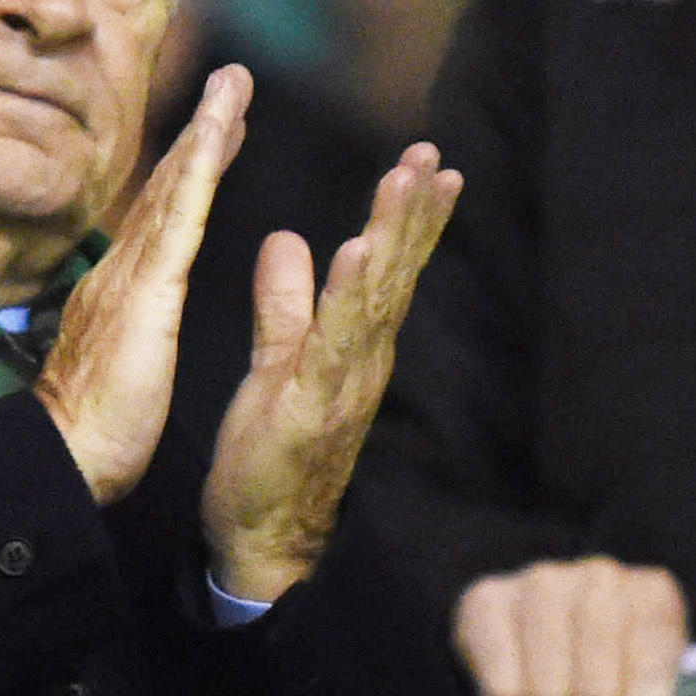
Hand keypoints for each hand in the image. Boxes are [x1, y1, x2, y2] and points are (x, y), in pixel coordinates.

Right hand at [34, 67, 247, 503]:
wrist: (63, 454)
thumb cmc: (93, 424)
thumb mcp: (122, 356)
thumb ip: (128, 319)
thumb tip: (135, 300)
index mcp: (127, 285)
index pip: (167, 213)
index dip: (193, 165)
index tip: (223, 126)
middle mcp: (124, 266)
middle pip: (170, 184)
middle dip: (203, 129)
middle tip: (235, 78)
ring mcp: (133, 273)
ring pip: (174, 188)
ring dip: (205, 132)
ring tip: (234, 85)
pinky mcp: (145, 291)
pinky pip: (178, 221)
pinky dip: (197, 176)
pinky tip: (216, 141)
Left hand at [196, 143, 461, 602]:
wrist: (264, 540)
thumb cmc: (272, 456)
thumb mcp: (276, 362)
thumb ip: (285, 303)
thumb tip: (291, 240)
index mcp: (354, 347)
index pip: (389, 270)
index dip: (410, 217)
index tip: (427, 164)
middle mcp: (364, 360)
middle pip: (395, 274)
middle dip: (414, 212)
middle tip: (432, 155)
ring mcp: (345, 383)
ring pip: (374, 298)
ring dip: (391, 237)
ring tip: (402, 182)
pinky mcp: (314, 405)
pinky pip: (334, 341)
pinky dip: (346, 295)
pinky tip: (354, 251)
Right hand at [455, 558, 690, 695]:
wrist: (536, 620)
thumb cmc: (607, 662)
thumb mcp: (644, 678)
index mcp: (653, 595)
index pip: (649, 668)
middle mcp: (597, 579)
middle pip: (594, 690)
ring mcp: (538, 585)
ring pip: (546, 695)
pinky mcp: (487, 602)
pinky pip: (501, 689)